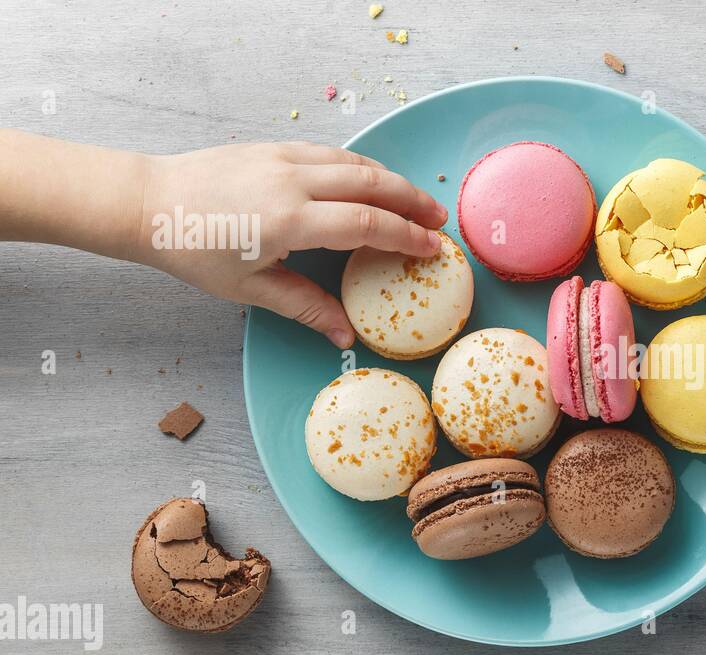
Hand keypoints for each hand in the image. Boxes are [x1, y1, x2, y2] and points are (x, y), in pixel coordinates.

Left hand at [136, 141, 447, 347]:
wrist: (148, 203)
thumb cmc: (194, 250)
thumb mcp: (251, 288)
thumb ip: (306, 306)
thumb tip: (346, 336)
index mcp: (290, 220)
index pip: (367, 223)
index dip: (406, 237)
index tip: (431, 249)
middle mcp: (293, 182)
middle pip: (373, 184)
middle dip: (412, 201)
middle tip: (439, 220)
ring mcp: (283, 159)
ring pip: (355, 163)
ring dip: (392, 180)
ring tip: (414, 199)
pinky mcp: (273, 148)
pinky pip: (330, 154)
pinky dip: (360, 166)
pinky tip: (370, 180)